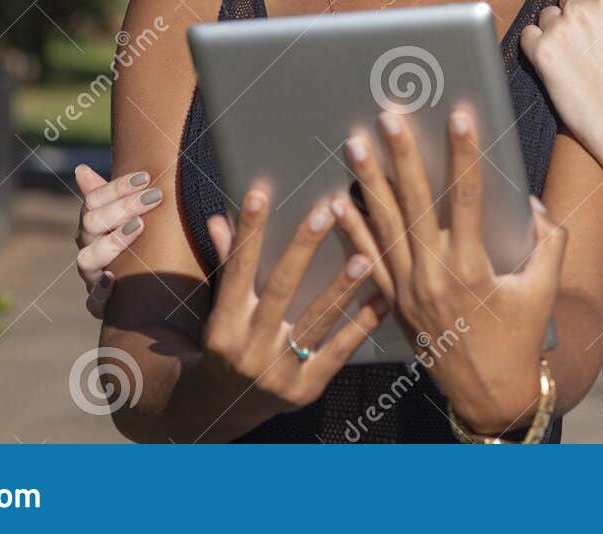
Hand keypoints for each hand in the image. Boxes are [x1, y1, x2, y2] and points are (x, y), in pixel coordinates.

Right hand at [74, 165, 162, 317]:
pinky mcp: (99, 304)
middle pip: (92, 223)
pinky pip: (93, 301)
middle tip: (154, 196)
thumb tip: (80, 170)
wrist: (142, 289)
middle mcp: (88, 248)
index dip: (117, 187)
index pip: (93, 200)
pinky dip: (101, 291)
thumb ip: (109, 195)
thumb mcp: (127, 218)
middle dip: (122, 207)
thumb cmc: (137, 244)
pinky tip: (113, 278)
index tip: (146, 177)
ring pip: (87, 258)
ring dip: (113, 241)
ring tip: (138, 226)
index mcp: (92, 225)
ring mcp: (91, 276)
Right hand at [194, 185, 391, 428]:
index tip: (259, 193)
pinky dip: (362, 325)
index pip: (236, 269)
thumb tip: (219, 218)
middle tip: (327, 210)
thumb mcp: (221, 311)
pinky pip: (338, 352)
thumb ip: (227, 264)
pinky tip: (383, 298)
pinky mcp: (305, 389)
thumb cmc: (228, 347)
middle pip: (280, 289)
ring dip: (341, 287)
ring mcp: (278, 372)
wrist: (223, 411)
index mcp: (224, 323)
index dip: (247, 232)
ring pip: (315, 321)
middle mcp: (248, 347)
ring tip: (366, 255)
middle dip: (303, 248)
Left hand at [346, 106, 566, 434]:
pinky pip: (367, 260)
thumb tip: (531, 203)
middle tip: (388, 116)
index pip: (468, 197)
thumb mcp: (544, 288)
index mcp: (474, 267)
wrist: (489, 395)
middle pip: (415, 203)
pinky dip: (351, 230)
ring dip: (369, 183)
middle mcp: (435, 275)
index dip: (464, 153)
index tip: (459, 115)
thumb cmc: (520, 338)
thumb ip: (549, 241)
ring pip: (384, 226)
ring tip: (354, 145)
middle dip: (401, 156)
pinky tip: (337, 200)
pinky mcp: (393, 302)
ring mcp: (408, 289)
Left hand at [519, 0, 602, 167]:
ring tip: (572, 52)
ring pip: (548, 13)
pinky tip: (552, 57)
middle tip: (585, 34)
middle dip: (576, 7)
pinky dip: (536, 41)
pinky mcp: (541, 52)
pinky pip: (529, 33)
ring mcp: (560, 30)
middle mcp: (583, 10)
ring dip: (556, 25)